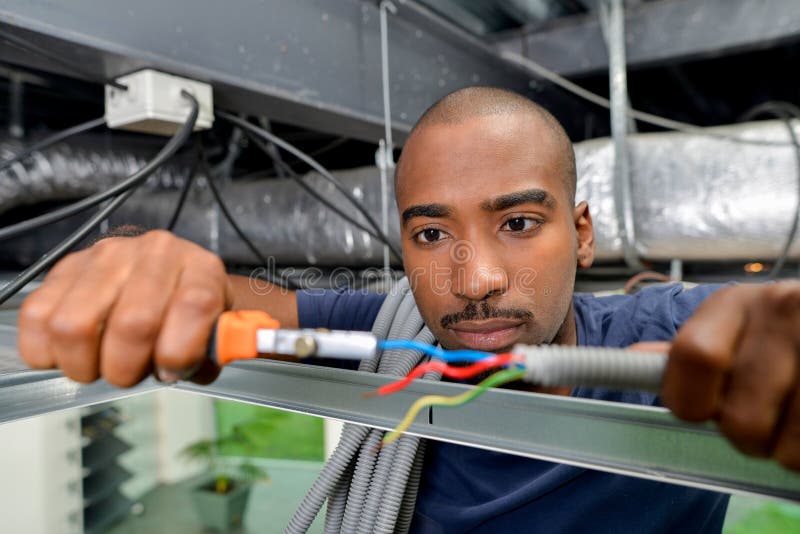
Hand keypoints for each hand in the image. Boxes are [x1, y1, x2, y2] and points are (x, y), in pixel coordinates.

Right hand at [18, 230, 233, 385]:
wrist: (169, 279)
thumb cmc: (191, 316)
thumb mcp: (217, 335)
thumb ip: (210, 355)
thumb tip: (175, 369)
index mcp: (201, 268)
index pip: (194, 307)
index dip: (180, 355)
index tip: (172, 371)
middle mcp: (155, 253)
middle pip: (132, 324)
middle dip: (127, 369)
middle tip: (130, 373)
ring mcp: (107, 256)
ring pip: (74, 326)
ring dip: (84, 365)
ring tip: (100, 364)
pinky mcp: (66, 268)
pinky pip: (37, 318)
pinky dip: (47, 352)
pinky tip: (72, 353)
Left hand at [660, 283, 799, 470]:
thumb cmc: (778, 332)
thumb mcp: (733, 328)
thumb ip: (690, 352)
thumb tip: (632, 358)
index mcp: (734, 302)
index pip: (694, 356)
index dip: (689, 401)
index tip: (697, 413)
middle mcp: (781, 310)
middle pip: (740, 418)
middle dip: (744, 437)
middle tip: (758, 423)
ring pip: (784, 445)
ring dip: (783, 448)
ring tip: (790, 418)